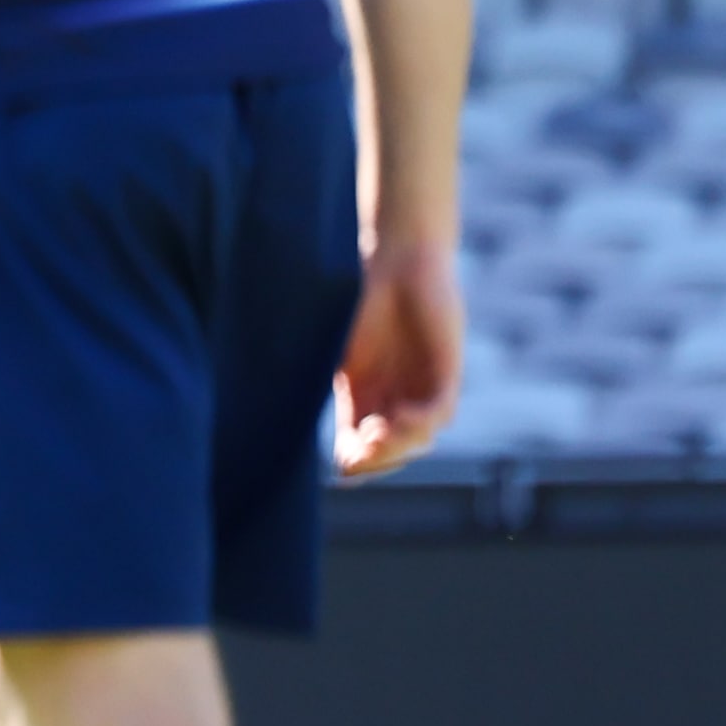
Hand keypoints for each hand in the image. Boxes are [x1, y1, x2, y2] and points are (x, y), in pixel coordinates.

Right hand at [334, 243, 463, 479]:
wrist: (395, 260)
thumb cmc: (358, 299)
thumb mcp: (335, 352)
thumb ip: (326, 388)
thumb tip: (278, 426)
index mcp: (364, 402)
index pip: (362, 453)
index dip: (356, 465)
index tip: (345, 461)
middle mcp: (396, 402)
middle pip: (392, 455)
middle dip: (377, 462)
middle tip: (361, 450)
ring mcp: (422, 390)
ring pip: (418, 441)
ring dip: (397, 447)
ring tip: (378, 435)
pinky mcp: (446, 374)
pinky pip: (439, 413)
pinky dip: (420, 424)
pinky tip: (400, 417)